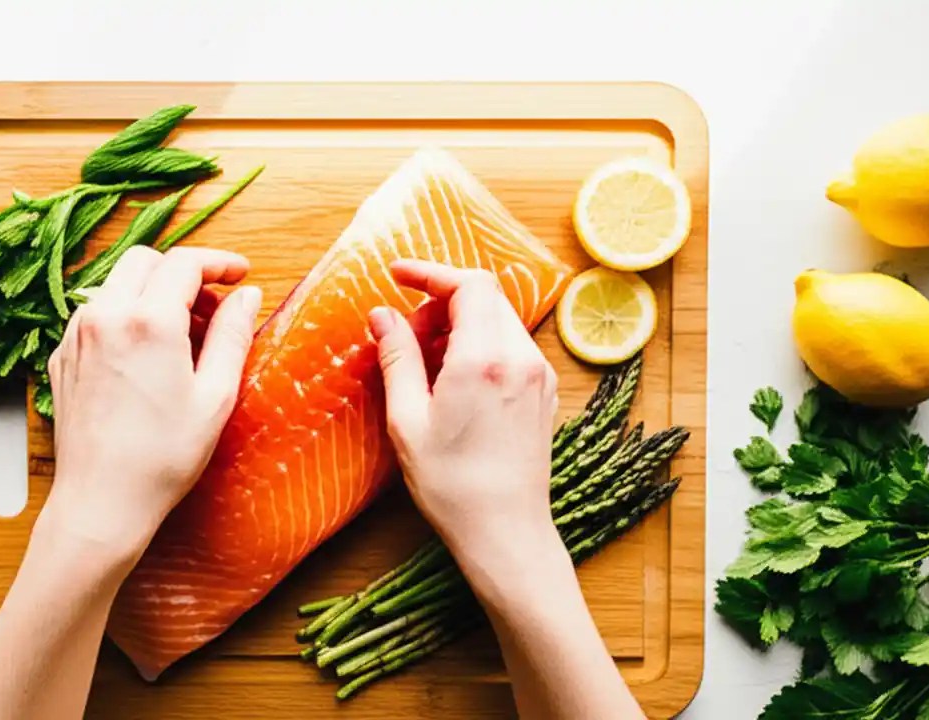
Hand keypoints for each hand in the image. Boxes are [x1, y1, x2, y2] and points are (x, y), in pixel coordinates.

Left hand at [41, 246, 262, 562]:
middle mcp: (105, 317)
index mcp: (148, 321)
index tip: (240, 274)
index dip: (219, 262)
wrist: (101, 502)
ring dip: (152, 294)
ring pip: (117, 285)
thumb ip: (233, 335)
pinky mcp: (62, 358)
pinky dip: (126, 318)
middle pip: (145, 261)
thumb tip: (246, 296)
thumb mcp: (215, 395)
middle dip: (182, 273)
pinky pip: (96, 316)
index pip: (184, 263)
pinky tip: (148, 357)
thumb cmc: (163, 457)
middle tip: (212, 307)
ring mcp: (77, 336)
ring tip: (183, 337)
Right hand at [369, 260, 559, 557]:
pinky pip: (512, 347)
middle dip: (441, 302)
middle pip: (485, 297)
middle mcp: (520, 359)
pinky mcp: (545, 393)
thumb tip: (382, 316)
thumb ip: (397, 358)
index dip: (430, 272)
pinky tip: (455, 380)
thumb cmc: (452, 486)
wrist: (506, 533)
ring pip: (499, 320)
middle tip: (405, 334)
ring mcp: (539, 376)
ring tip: (426, 362)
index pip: (467, 284)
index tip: (397, 275)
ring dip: (460, 324)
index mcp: (484, 360)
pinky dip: (480, 345)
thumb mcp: (407, 420)